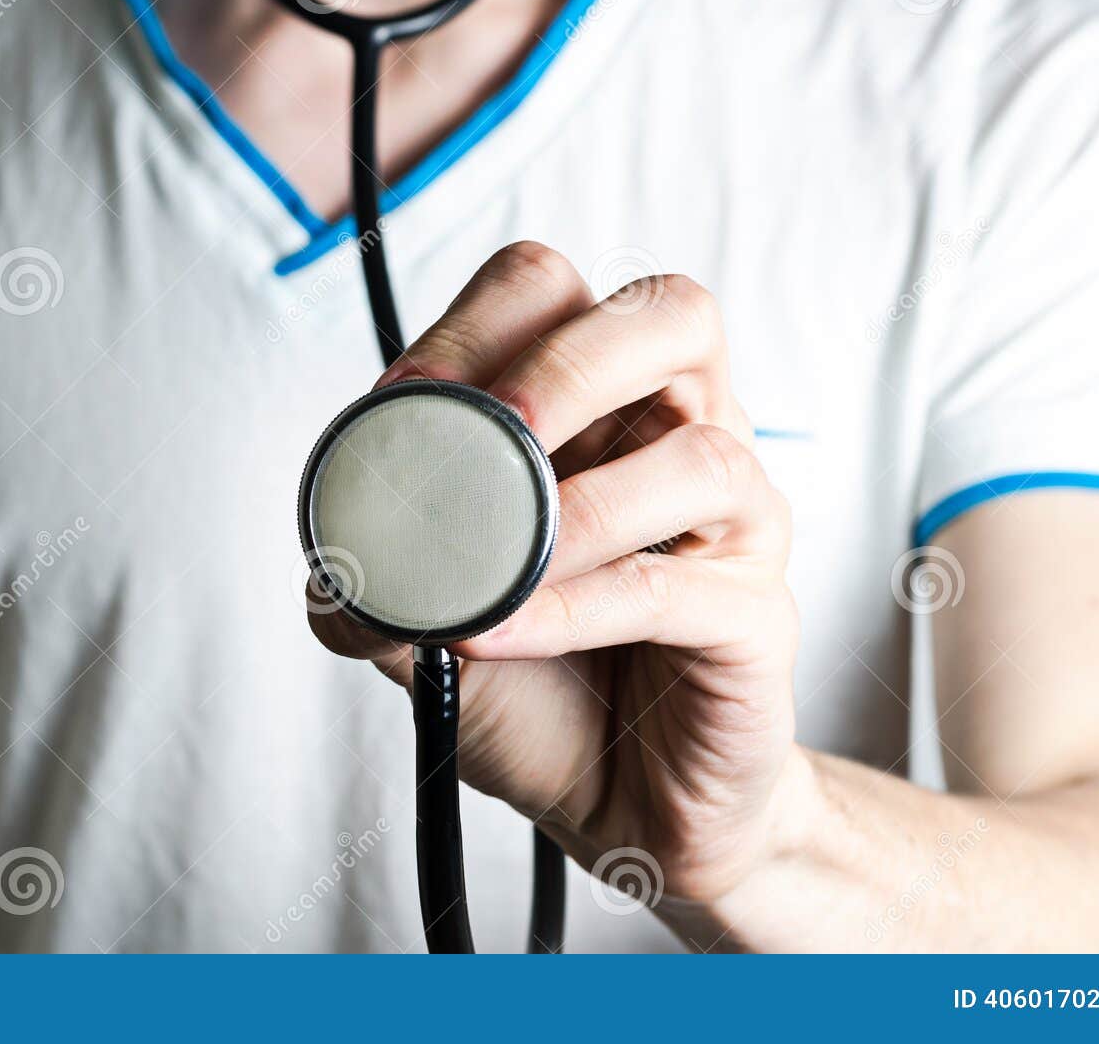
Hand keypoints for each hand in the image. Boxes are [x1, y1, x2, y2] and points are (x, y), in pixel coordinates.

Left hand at [309, 242, 802, 928]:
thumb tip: (340, 540)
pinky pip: (680, 590)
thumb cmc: (535, 686)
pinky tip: (504, 629)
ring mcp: (735, 525)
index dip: (476, 324)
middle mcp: (682, 437)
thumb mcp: (422, 619)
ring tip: (494, 576)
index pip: (556, 293)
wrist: (617, 806)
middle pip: (674, 317)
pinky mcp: (758, 617)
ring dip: (578, 513)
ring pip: (703, 457)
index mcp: (601, 405)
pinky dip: (578, 606)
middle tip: (492, 434)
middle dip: (568, 366)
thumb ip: (377, 569)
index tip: (402, 402)